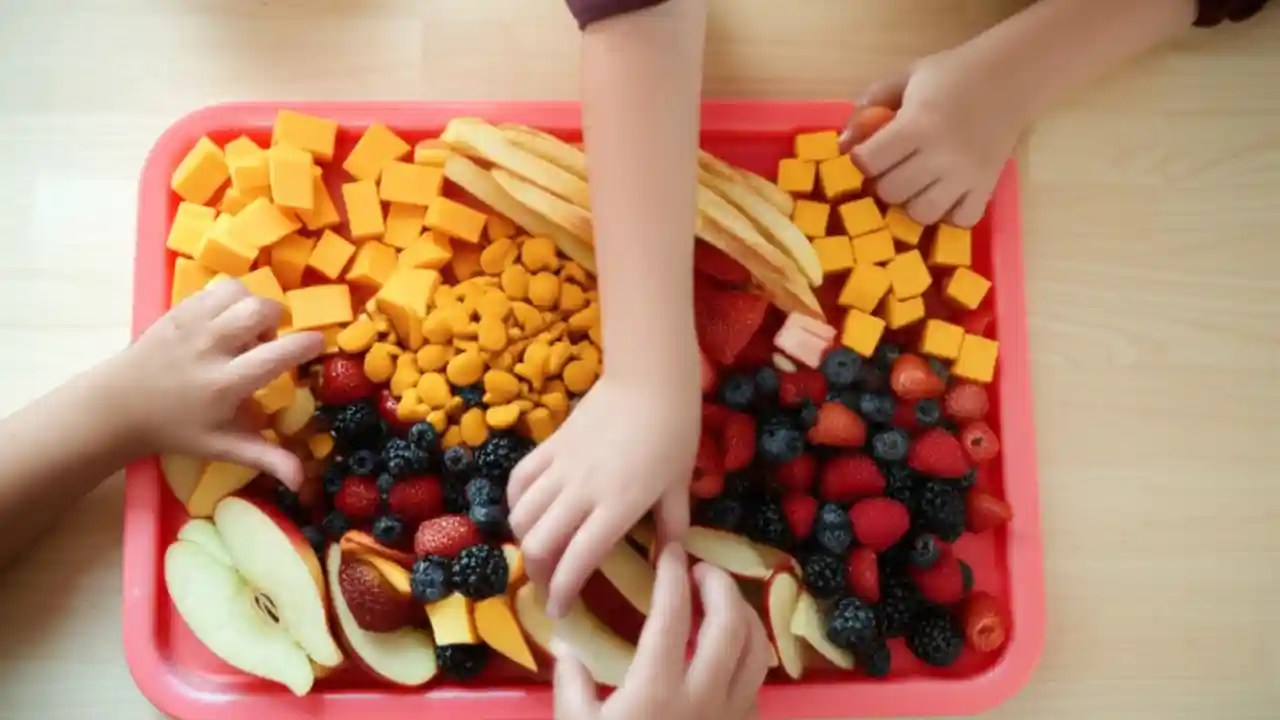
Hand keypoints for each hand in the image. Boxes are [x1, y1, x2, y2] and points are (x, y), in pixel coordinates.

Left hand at [106, 278, 322, 487]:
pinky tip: (224, 320)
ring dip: (253, 306)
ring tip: (245, 329)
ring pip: (240, 292)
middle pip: (261, 310)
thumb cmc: (175, 428)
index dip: (306, 344)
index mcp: (226, 383)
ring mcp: (192, 324)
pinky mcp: (178, 309)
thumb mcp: (221, 446)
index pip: (277, 354)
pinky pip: (216, 288)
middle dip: (277, 320)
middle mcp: (211, 347)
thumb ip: (265, 457)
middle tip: (267, 342)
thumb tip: (301, 481)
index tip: (317, 343)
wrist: (117, 407)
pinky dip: (231, 298)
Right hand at [507, 370, 698, 617]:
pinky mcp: (549, 445)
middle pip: (539, 543)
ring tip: (538, 551)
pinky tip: (525, 512)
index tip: (559, 612)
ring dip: (524, 540)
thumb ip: (672, 526)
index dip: (562, 592)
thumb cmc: (674, 432)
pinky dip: (515, 503)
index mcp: (618, 506)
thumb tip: (670, 563)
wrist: (651, 379)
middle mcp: (582, 491)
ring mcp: (561, 467)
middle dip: (538, 573)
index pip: (578, 560)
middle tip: (548, 584)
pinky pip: (519, 480)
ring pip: (522, 514)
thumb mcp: (679, 485)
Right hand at [553, 544, 770, 719]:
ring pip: (754, 648)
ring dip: (740, 613)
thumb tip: (566, 650)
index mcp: (657, 689)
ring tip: (717, 598)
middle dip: (718, 585)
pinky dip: (748, 650)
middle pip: (729, 622)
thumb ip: (572, 688)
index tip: (668, 552)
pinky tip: (728, 648)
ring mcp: (729, 715)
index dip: (672, 576)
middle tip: (698, 568)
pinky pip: (756, 679)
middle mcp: (703, 696)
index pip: (673, 614)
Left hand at [842, 45, 1028, 227]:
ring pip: (921, 214)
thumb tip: (843, 145)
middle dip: (883, 181)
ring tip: (917, 184)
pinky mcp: (987, 188)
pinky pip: (960, 221)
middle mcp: (941, 155)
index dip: (861, 159)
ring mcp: (966, 176)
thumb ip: (868, 105)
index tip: (869, 150)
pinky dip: (949, 214)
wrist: (1012, 76)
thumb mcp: (905, 78)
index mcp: (917, 124)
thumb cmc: (952, 75)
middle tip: (893, 167)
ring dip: (912, 202)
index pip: (868, 162)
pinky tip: (945, 194)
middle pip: (891, 192)